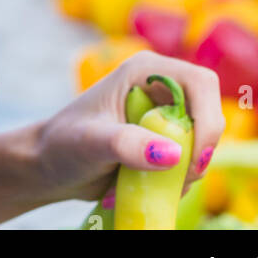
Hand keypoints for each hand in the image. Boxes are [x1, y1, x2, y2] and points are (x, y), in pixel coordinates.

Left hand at [28, 51, 225, 206]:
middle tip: (183, 178)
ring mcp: (163, 113)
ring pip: (203, 137)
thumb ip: (126, 144)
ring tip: (158, 185)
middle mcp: (158, 86)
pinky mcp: (163, 138)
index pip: (199, 83)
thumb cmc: (63, 145)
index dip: (208, 119)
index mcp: (144, 70)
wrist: (50, 165)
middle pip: (208, 110)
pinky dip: (183, 176)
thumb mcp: (90, 144)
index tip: (195, 160)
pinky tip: (156, 187)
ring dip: (191, 166)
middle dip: (202, 146)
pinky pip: (191, 156)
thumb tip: (171, 154)